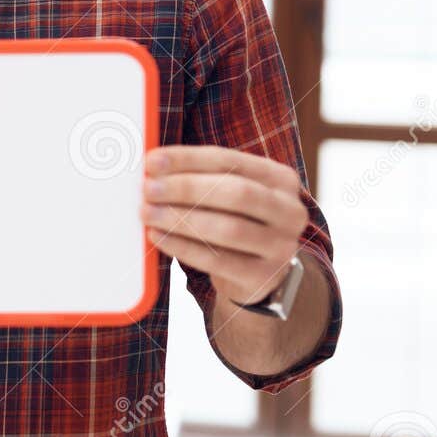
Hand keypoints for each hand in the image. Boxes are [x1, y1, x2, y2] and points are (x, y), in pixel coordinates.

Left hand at [140, 145, 306, 306]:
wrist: (259, 273)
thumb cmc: (233, 220)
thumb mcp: (226, 194)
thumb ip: (197, 176)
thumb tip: (151, 166)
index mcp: (280, 179)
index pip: (231, 161)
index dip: (188, 159)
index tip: (152, 161)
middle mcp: (289, 211)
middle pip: (236, 193)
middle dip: (186, 188)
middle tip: (148, 188)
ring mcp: (282, 247)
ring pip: (229, 229)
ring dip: (181, 219)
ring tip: (147, 213)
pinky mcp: (263, 277)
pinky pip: (218, 261)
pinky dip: (182, 247)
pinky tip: (157, 236)